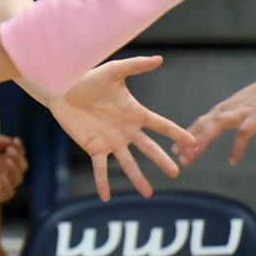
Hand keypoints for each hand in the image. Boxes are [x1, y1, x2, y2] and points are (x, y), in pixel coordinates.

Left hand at [0, 135, 25, 204]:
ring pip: (18, 179)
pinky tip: (2, 177)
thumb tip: (9, 140)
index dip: (19, 148)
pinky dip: (7, 185)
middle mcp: (9, 173)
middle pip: (22, 166)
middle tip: (10, 150)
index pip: (19, 155)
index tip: (15, 140)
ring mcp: (5, 184)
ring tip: (8, 161)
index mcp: (8, 161)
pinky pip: (8, 192)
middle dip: (18, 158)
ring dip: (15, 170)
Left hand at [48, 56, 188, 199]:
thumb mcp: (114, 71)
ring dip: (137, 178)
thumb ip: (136, 66)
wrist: (62, 88)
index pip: (161, 125)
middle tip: (176, 172)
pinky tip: (106, 197)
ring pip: (128, 163)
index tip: (192, 143)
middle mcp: (126, 130)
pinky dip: (103, 182)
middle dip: (161, 160)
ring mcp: (111, 141)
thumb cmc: (88, 77)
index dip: (176, 134)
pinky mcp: (94, 147)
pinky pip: (100, 168)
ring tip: (148, 193)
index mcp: (135, 113)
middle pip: (148, 148)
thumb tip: (160, 59)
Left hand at [182, 70, 255, 167]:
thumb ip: (232, 115)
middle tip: (178, 158)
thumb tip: (222, 123)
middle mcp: (228, 109)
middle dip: (188, 142)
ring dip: (201, 142)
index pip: (201, 122)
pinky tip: (233, 161)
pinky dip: (236, 148)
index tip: (176, 148)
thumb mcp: (244, 106)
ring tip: (191, 157)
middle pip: (203, 125)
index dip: (188, 135)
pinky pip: (243, 135)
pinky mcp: (255, 117)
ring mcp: (241, 112)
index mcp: (225, 107)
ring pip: (214, 127)